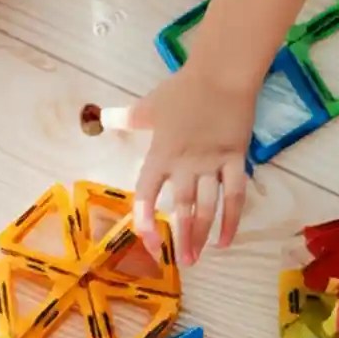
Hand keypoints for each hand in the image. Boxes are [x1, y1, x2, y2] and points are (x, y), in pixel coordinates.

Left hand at [127, 63, 256, 265]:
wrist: (221, 74)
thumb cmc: (183, 90)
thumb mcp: (148, 106)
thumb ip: (126, 118)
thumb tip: (102, 118)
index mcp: (161, 154)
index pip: (147, 193)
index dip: (144, 219)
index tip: (146, 241)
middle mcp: (185, 164)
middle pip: (181, 207)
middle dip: (181, 237)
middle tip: (182, 262)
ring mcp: (212, 163)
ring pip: (208, 206)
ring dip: (203, 234)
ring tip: (200, 257)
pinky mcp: (236, 159)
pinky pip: (235, 194)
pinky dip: (232, 218)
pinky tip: (227, 239)